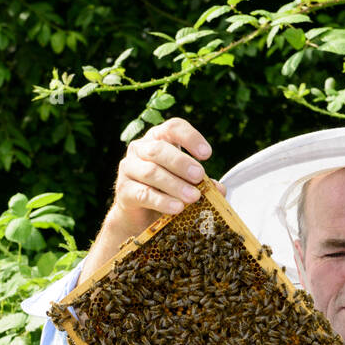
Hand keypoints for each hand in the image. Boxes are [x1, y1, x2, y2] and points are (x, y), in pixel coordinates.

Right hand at [81, 116, 224, 282]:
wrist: (140, 216)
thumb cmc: (166, 191)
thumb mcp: (186, 183)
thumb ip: (203, 183)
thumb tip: (220, 190)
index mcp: (157, 138)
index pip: (173, 128)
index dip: (190, 138)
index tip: (207, 154)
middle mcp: (140, 148)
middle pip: (159, 149)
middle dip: (182, 163)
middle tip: (199, 177)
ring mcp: (129, 168)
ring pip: (151, 172)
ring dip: (175, 185)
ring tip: (193, 197)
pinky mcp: (124, 190)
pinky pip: (144, 194)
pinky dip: (162, 201)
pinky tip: (177, 208)